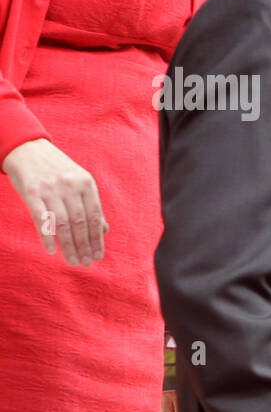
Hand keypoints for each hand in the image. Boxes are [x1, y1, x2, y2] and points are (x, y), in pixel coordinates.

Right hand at [2, 138, 107, 265]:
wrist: (27, 148)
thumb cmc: (56, 169)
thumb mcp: (78, 181)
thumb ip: (91, 204)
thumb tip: (104, 230)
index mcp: (86, 183)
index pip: (95, 216)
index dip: (97, 238)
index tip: (98, 256)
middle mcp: (70, 186)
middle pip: (80, 222)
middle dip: (84, 245)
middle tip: (86, 263)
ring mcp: (50, 189)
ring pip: (62, 223)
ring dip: (68, 245)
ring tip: (72, 261)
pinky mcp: (31, 192)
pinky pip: (41, 219)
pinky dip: (47, 236)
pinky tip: (51, 251)